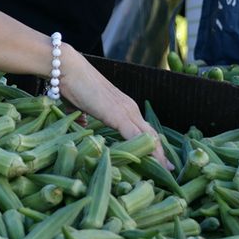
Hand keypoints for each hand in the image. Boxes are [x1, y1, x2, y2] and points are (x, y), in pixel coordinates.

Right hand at [56, 48, 168, 166]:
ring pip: (148, 136)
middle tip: (170, 169)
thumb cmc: (72, 86)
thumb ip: (84, 117)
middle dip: (160, 152)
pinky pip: (136, 135)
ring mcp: (126, 111)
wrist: (68, 68)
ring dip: (157, 154)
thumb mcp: (81, 107)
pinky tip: (151, 162)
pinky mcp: (118, 115)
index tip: (159, 160)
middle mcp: (130, 108)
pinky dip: (145, 150)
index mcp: (123, 107)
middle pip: (151, 134)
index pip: (143, 129)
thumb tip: (82, 125)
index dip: (152, 145)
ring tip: (166, 170)